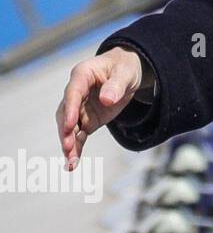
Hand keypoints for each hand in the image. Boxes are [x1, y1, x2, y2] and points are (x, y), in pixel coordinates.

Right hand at [56, 47, 145, 169]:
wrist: (126, 72)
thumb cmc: (124, 68)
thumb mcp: (126, 73)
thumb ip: (116, 85)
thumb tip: (106, 100)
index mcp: (82, 75)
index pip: (73, 93)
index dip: (71, 109)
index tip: (71, 125)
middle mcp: (76, 93)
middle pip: (66, 113)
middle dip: (66, 132)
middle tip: (68, 147)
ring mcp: (79, 108)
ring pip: (70, 128)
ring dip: (69, 144)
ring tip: (70, 162)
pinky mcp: (87, 120)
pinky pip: (79, 136)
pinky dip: (76, 149)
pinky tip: (73, 164)